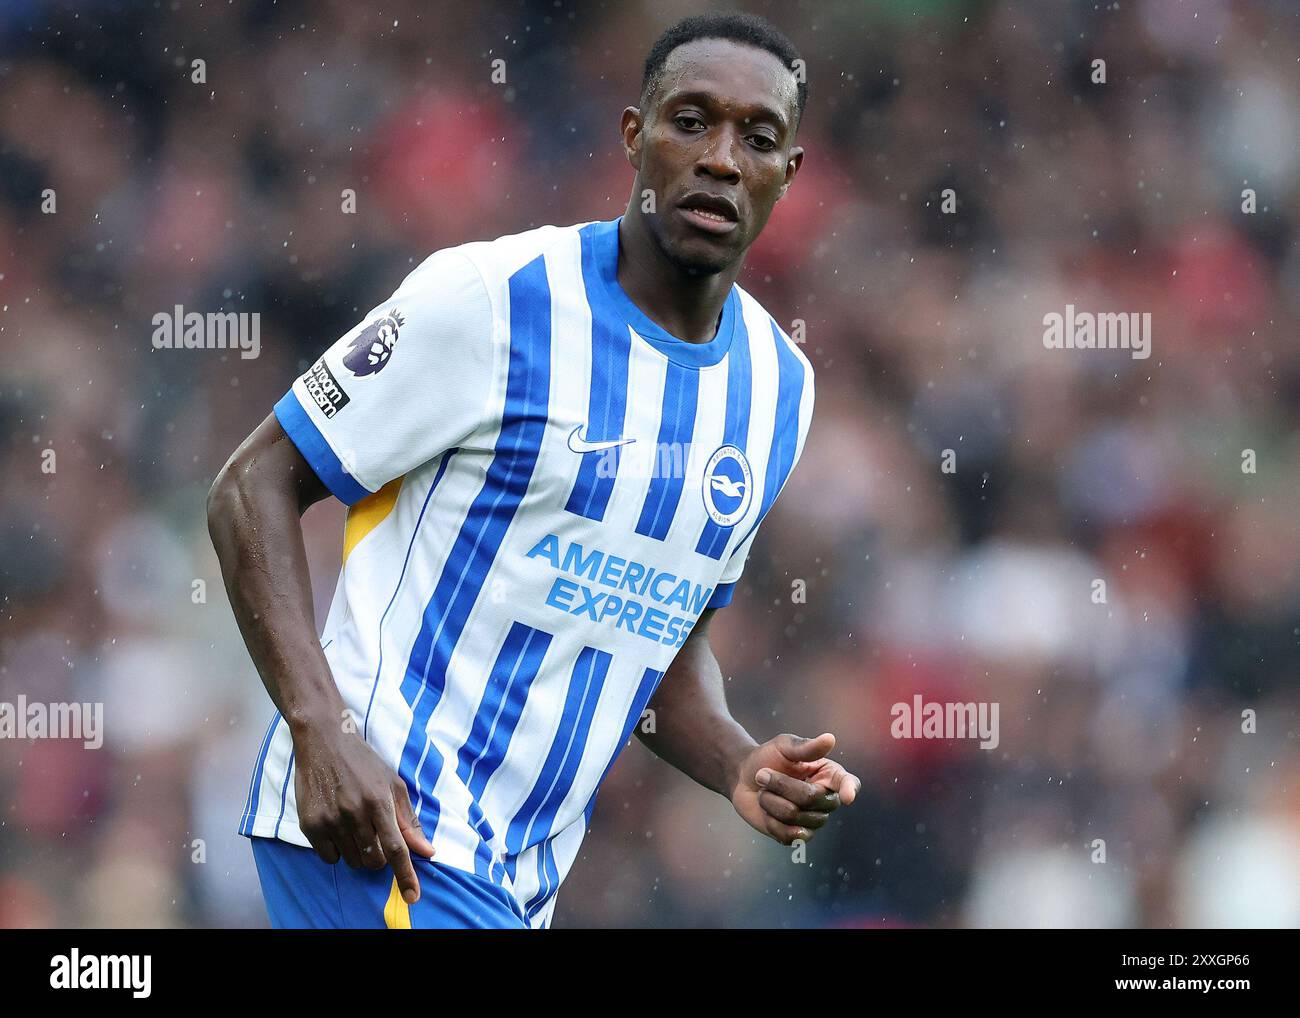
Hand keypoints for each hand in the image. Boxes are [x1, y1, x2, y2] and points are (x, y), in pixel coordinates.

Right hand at [291, 719, 435, 904]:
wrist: (324, 740)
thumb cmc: (364, 761)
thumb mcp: (393, 784)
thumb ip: (409, 820)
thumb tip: (426, 851)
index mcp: (379, 802)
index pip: (396, 848)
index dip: (406, 875)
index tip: (412, 896)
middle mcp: (355, 813)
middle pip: (374, 860)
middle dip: (380, 856)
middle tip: (375, 834)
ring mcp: (330, 819)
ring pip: (353, 861)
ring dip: (359, 853)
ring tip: (356, 825)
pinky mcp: (310, 824)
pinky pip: (330, 857)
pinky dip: (338, 851)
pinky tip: (338, 828)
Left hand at [730, 732, 860, 844]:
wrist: (744, 777)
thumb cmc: (768, 757)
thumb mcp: (784, 746)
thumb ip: (806, 747)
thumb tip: (830, 739)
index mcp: (829, 774)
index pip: (849, 783)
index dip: (849, 790)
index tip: (847, 796)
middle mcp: (826, 800)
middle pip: (811, 799)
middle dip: (781, 785)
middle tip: (762, 774)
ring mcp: (813, 820)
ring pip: (795, 816)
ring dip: (770, 801)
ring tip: (765, 791)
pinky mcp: (797, 836)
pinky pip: (787, 835)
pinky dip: (770, 820)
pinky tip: (767, 811)